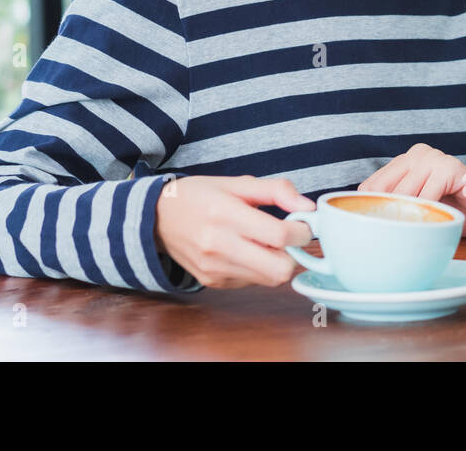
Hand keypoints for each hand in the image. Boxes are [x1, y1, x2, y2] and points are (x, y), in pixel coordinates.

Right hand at [153, 175, 315, 288]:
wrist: (157, 218)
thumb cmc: (200, 196)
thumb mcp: (237, 182)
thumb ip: (276, 191)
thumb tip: (308, 207)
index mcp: (226, 214)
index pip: (279, 235)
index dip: (301, 231)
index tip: (301, 223)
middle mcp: (218, 246)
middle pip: (279, 269)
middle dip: (294, 254)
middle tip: (290, 239)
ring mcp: (214, 268)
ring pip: (269, 280)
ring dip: (277, 262)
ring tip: (267, 242)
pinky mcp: (212, 282)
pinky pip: (251, 282)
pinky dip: (258, 269)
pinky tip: (247, 251)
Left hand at [357, 144, 465, 236]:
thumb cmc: (455, 211)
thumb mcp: (418, 208)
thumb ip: (395, 207)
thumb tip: (358, 227)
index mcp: (404, 160)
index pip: (371, 186)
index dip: (371, 211)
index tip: (375, 234)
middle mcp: (417, 154)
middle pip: (384, 190)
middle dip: (388, 217)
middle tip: (395, 240)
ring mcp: (434, 158)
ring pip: (404, 194)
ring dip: (409, 218)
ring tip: (418, 232)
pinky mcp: (450, 167)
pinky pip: (427, 196)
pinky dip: (427, 214)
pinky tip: (435, 223)